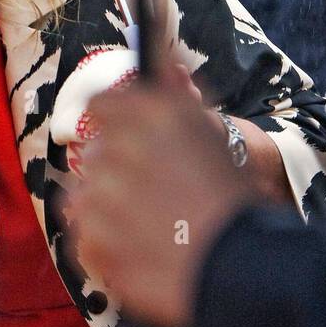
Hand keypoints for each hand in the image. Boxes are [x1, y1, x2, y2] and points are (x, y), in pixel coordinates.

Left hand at [69, 62, 258, 326]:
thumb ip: (176, 96)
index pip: (102, 104)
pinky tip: (140, 251)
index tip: (122, 137)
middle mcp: (117, 149)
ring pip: (82, 196)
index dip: (111, 122)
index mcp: (150, 116)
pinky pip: (82, 238)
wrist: (243, 266)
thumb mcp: (213, 134)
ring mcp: (98, 198)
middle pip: (95, 155)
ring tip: (150, 228)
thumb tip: (163, 60)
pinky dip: (103, 246)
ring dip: (106, 209)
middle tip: (154, 196)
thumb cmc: (234, 198)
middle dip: (116, 172)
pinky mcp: (89, 241)